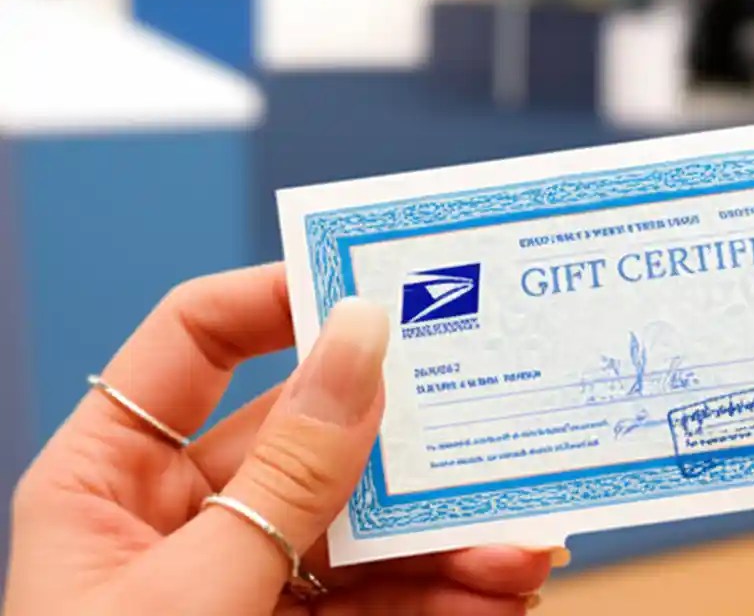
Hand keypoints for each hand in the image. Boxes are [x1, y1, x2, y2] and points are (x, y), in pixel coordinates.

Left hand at [3, 265, 558, 615]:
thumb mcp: (197, 588)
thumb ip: (292, 471)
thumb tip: (360, 336)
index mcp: (110, 477)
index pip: (198, 341)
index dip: (283, 298)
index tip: (380, 288)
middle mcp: (182, 516)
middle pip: (312, 437)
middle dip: (408, 442)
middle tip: (493, 417)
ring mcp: (246, 582)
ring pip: (364, 529)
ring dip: (449, 534)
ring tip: (525, 543)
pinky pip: (380, 601)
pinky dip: (444, 596)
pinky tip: (501, 590)